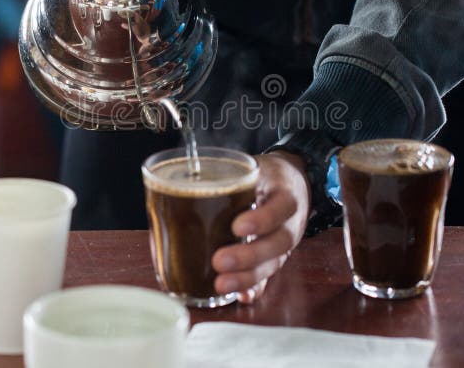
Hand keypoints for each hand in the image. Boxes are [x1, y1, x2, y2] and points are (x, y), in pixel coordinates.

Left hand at [212, 151, 310, 302]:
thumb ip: (228, 175)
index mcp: (285, 194)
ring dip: (248, 277)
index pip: (279, 207)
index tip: (237, 226)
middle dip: (250, 256)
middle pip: (278, 243)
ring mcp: (285, 242)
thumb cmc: (266, 175)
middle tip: (220, 261)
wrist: (292, 182)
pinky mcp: (277, 257)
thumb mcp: (255, 166)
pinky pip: (270, 276)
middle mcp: (290, 221)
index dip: (262, 220)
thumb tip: (172, 184)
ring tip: (221, 284)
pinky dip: (256, 287)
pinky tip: (242, 297)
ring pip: (274, 263)